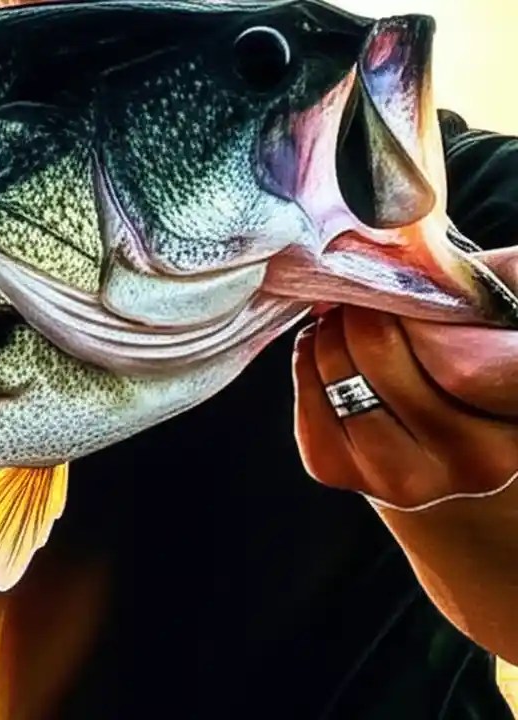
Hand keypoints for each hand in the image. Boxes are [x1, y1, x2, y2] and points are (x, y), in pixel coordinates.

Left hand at [294, 250, 517, 509]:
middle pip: (392, 363)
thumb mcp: (503, 311)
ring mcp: (419, 483)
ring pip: (345, 387)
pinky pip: (311, 414)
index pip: (467, 368)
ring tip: (344, 318)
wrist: (455, 451)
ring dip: (331, 338)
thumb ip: (475, 283)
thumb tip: (410, 246)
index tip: (409, 292)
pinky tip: (328, 354)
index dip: (423, 319)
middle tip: (365, 291)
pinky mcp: (356, 484)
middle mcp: (485, 460)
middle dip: (367, 313)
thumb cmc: (483, 354)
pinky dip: (309, 369)